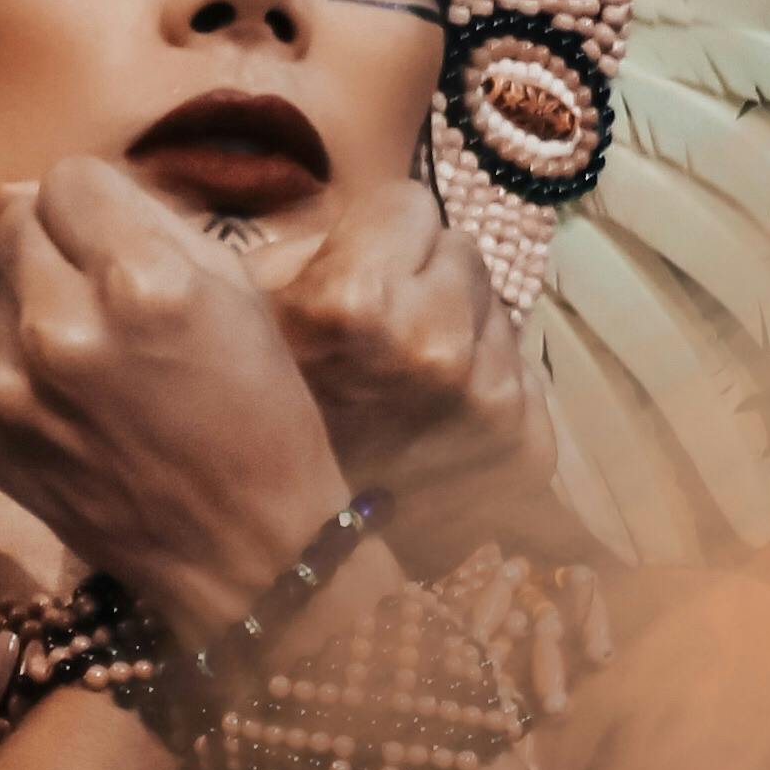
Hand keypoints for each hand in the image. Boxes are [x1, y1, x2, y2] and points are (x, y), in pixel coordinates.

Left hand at [0, 159, 347, 640]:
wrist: (243, 554)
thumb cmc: (259, 412)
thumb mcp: (234, 289)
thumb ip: (143, 218)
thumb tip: (56, 185)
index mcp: (139, 282)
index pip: (68, 178)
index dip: (100, 204)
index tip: (122, 239)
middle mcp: (59, 328)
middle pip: (17, 223)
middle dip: (60, 246)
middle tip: (109, 297)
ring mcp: (8, 388)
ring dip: (40, 309)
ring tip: (101, 366)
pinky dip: (25, 376)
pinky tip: (79, 415)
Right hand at [250, 183, 568, 580]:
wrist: (290, 566)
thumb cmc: (256, 427)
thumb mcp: (243, 315)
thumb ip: (301, 243)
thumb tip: (354, 203)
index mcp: (355, 302)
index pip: (411, 204)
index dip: (377, 238)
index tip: (352, 278)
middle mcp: (432, 346)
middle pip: (460, 250)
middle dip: (421, 280)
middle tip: (375, 339)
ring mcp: (487, 403)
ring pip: (495, 308)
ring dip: (456, 330)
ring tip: (400, 385)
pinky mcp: (526, 450)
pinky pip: (520, 370)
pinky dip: (484, 385)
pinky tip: (434, 422)